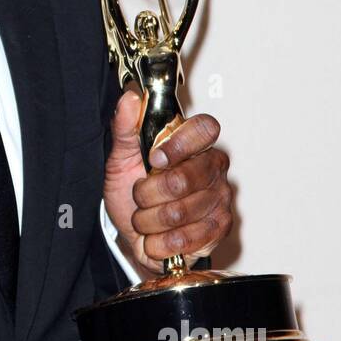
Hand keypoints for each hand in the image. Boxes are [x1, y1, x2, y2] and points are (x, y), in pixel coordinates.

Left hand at [103, 87, 233, 275]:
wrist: (135, 236)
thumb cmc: (133, 195)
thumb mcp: (121, 160)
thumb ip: (125, 129)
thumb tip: (130, 99)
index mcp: (194, 144)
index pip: (204, 129)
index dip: (178, 145)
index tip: (154, 158)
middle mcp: (213, 168)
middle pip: (182, 180)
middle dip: (147, 194)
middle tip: (140, 195)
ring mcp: (220, 199)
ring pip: (177, 213)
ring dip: (148, 220)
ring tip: (147, 217)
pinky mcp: (220, 228)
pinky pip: (183, 238)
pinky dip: (158, 242)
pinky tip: (158, 236)